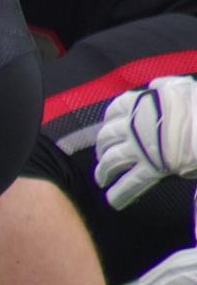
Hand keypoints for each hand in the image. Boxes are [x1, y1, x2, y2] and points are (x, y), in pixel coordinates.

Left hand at [97, 77, 196, 210]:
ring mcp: (139, 147)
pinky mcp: (150, 167)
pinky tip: (113, 200)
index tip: (109, 128)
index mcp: (141, 103)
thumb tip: (156, 84)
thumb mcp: (182, 86)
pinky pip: (130, 183)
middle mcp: (133, 125)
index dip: (110, 121)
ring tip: (102, 179)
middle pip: (107, 137)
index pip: (116, 110)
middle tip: (103, 156)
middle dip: (103, 148)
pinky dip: (119, 193)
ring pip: (111, 161)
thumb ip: (166, 85)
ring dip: (103, 171)